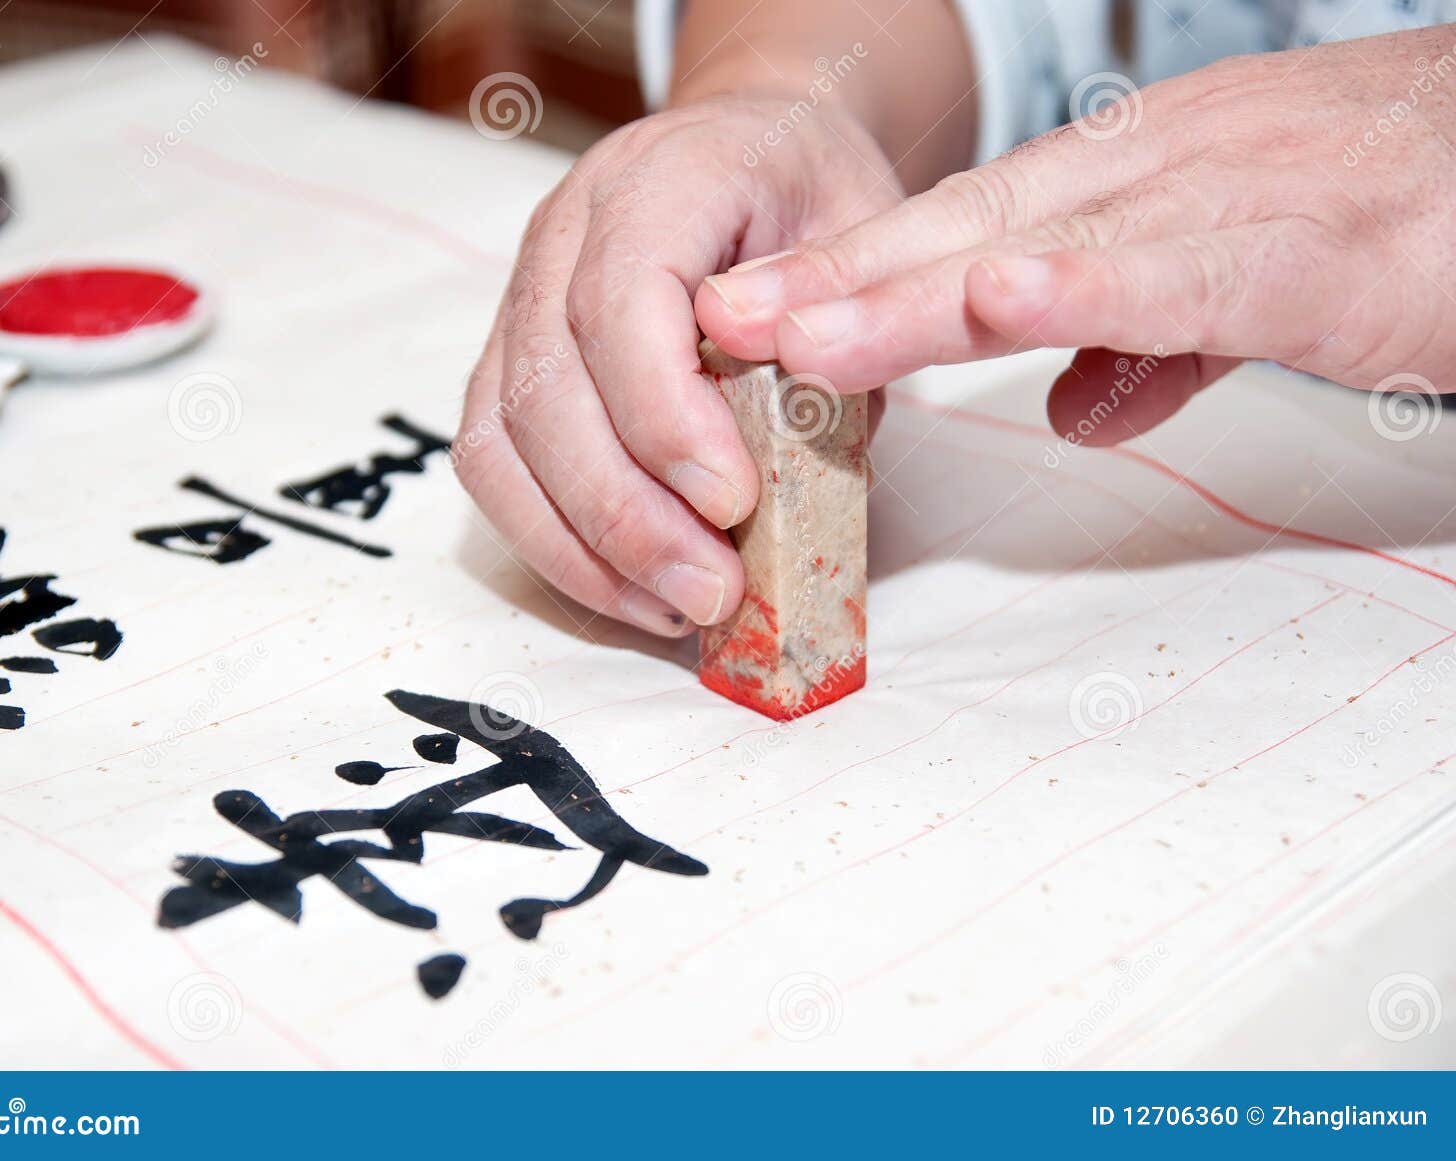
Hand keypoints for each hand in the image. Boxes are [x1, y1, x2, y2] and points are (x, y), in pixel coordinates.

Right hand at [455, 97, 900, 634]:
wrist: (752, 148)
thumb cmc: (813, 198)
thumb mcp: (870, 233)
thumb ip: (837, 325)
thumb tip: (790, 437)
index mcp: (657, 179)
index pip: (619, 301)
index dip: (664, 415)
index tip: (735, 503)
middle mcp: (562, 234)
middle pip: (547, 389)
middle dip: (628, 514)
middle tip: (714, 592)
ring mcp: (520, 298)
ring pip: (501, 441)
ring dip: (584, 546)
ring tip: (677, 609)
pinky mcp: (508, 361)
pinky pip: (495, 465)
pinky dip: (556, 543)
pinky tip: (633, 590)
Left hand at [697, 27, 1455, 446]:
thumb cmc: (1400, 208)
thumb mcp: (1245, 272)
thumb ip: (1150, 340)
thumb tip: (1068, 409)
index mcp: (1138, 180)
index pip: (966, 226)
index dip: (853, 271)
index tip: (753, 313)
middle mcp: (1162, 173)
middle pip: (970, 229)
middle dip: (839, 281)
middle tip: (722, 321)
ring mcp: (1231, 203)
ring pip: (1046, 248)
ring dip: (914, 294)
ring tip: (803, 332)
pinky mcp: (1314, 254)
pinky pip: (1185, 277)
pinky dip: (1091, 291)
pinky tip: (1003, 301)